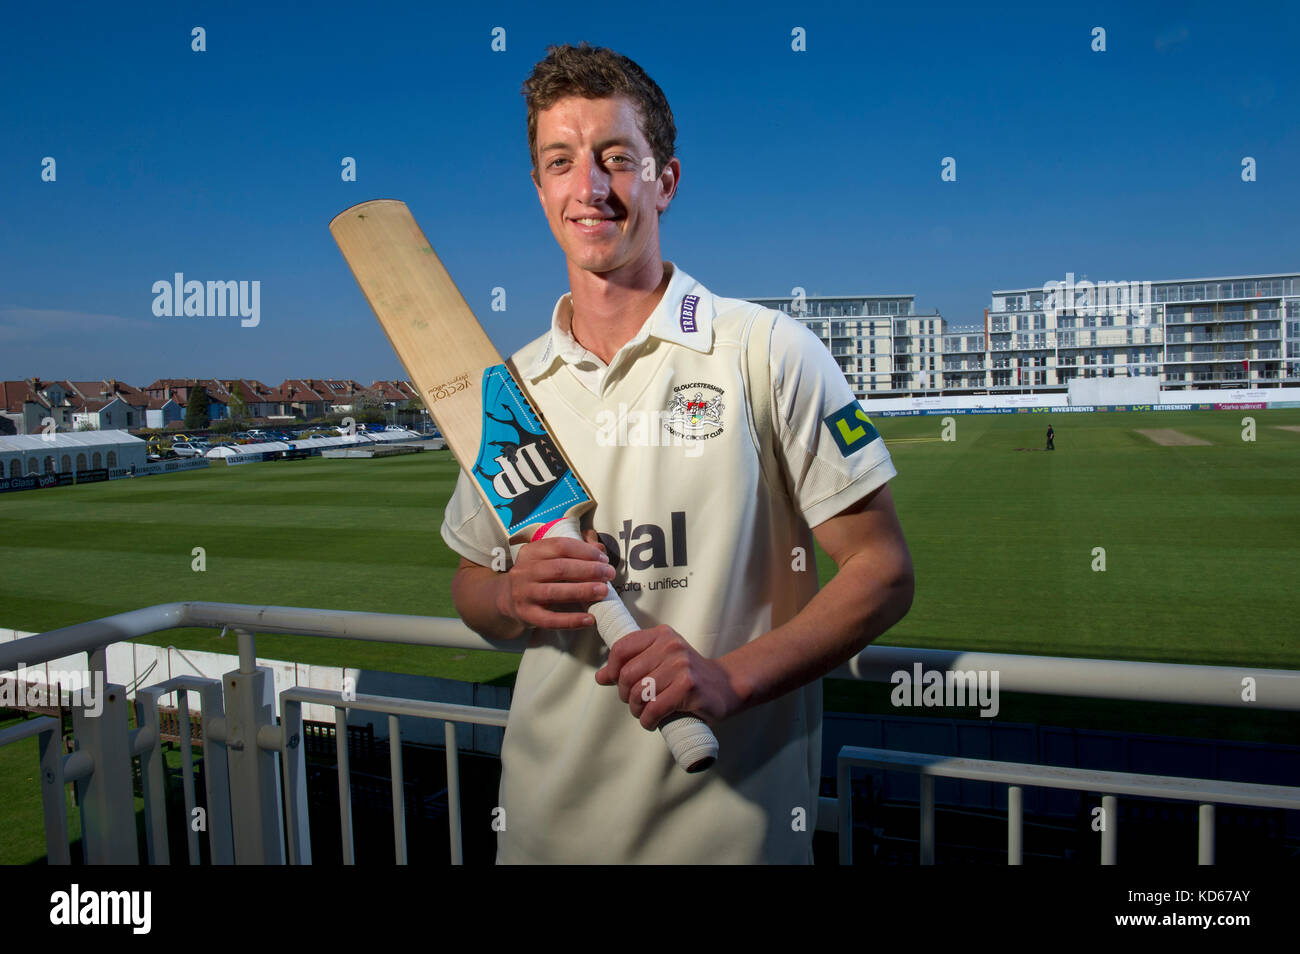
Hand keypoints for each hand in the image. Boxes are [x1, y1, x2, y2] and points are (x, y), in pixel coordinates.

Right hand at [498, 530, 612, 630]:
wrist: (507, 598)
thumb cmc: (536, 576)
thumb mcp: (547, 559)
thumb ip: (573, 552)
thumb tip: (599, 548)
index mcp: (531, 552)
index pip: (560, 546)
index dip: (585, 551)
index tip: (603, 559)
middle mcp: (524, 571)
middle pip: (559, 568)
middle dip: (588, 570)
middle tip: (608, 574)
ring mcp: (523, 593)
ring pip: (554, 591)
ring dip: (581, 591)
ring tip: (603, 591)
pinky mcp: (526, 614)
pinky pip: (550, 619)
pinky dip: (571, 620)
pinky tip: (589, 619)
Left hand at [594, 625, 746, 728]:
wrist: (725, 686)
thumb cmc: (688, 676)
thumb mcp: (660, 661)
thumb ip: (632, 664)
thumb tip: (601, 676)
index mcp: (661, 635)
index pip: (622, 648)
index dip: (611, 669)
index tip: (613, 682)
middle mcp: (671, 646)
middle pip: (628, 674)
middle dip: (625, 694)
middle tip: (634, 702)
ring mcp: (681, 665)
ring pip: (640, 692)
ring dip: (637, 709)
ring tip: (644, 712)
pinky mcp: (689, 687)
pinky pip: (655, 707)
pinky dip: (648, 719)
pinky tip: (652, 721)